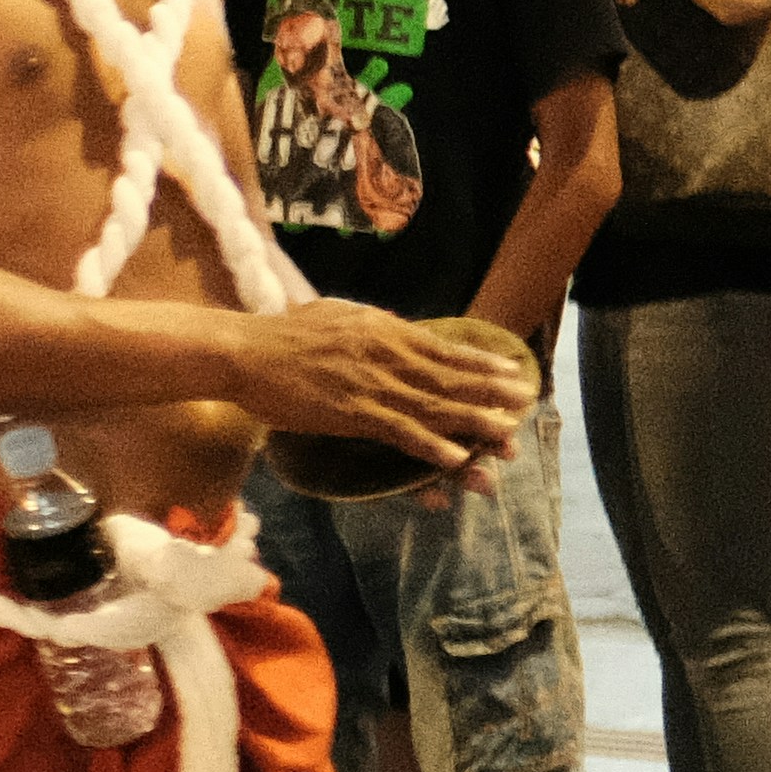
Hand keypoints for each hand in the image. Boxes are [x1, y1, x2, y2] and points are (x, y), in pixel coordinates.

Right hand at [231, 302, 538, 466]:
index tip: (512, 369)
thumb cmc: (278, 334)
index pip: (442, 347)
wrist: (244, 351)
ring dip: (472, 422)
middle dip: (490, 392)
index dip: (480, 361)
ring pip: (433, 405)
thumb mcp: (331, 315)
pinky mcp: (352, 410)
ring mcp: (370, 382)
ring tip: (505, 434)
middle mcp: (384, 352)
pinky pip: (400, 431)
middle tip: (526, 402)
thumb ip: (364, 323)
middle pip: (448, 376)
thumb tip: (385, 324)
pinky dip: (430, 444)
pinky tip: (456, 456)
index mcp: (381, 328)